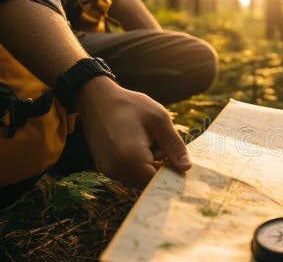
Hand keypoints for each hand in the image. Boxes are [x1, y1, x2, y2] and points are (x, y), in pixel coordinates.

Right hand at [76, 77, 191, 186]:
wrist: (95, 98)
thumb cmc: (130, 105)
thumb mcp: (159, 119)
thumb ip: (174, 145)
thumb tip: (187, 168)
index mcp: (131, 157)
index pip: (159, 181)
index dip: (173, 174)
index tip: (182, 163)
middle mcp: (117, 169)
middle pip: (148, 184)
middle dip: (161, 171)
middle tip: (167, 150)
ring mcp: (108, 170)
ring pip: (138, 181)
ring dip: (149, 169)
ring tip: (151, 146)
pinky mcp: (104, 168)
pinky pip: (128, 175)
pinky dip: (138, 166)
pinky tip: (140, 147)